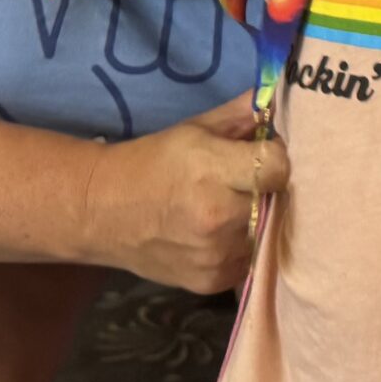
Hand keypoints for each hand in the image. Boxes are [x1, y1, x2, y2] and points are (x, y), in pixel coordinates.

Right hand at [85, 91, 288, 293]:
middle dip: (266, 188)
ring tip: (226, 208)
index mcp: (212, 170)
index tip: (262, 153)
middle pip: (276, 200)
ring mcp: (215, 254)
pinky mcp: (212, 281)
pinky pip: (247, 260)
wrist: (103, 211)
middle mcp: (217, 216)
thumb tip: (276, 100)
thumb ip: (240, 115)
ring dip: (254, 220)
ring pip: (263, 233)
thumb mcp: (195, 129)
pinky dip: (239, 246)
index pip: (278, 167)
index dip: (275, 157)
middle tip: (243, 182)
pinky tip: (215, 234)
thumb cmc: (153, 162)